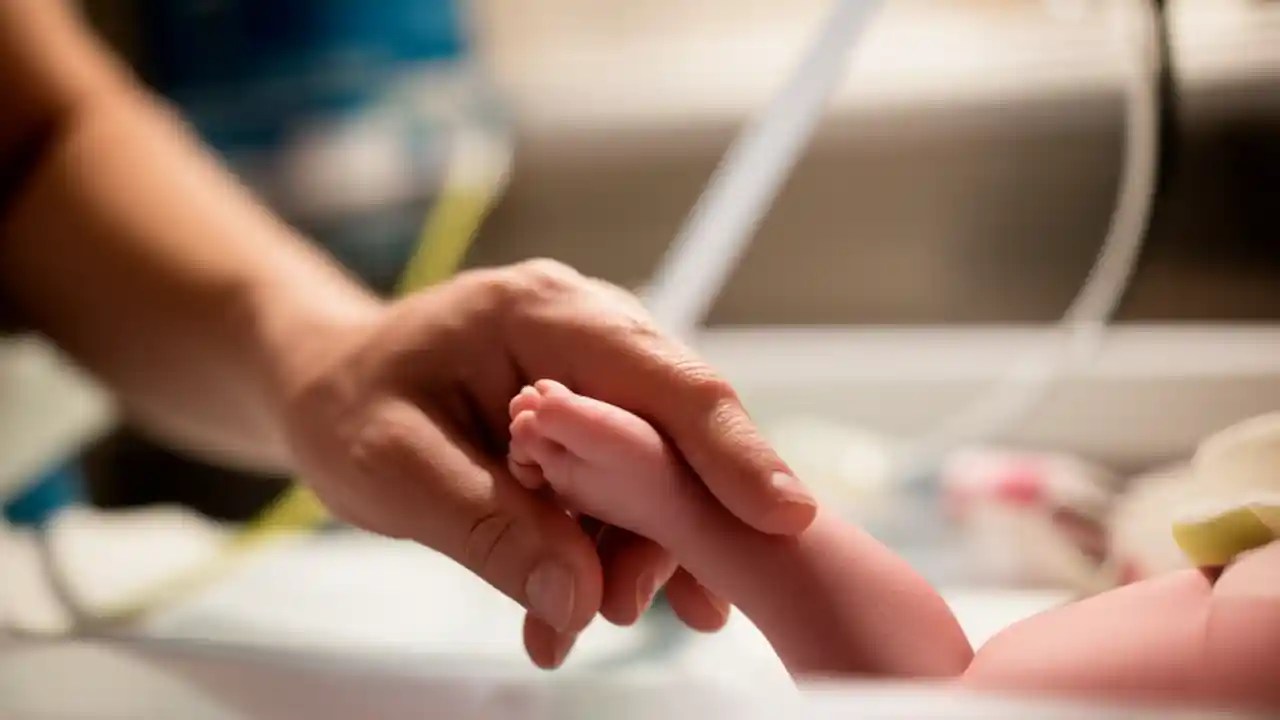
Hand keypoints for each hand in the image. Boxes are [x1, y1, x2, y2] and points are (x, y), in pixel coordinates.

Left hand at [270, 259, 816, 666]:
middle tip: (649, 604)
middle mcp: (589, 330)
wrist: (332, 384)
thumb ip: (490, 528)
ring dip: (647, 545)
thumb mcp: (394, 468)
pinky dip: (623, 542)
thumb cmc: (350, 402)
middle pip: (677, 428)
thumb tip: (578, 602)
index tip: (783, 517)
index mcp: (544, 311)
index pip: (663, 380)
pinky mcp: (594, 416)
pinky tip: (606, 594)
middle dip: (683, 522)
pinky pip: (632, 481)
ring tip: (610, 610)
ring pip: (662, 465)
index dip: (731, 451)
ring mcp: (597, 372)